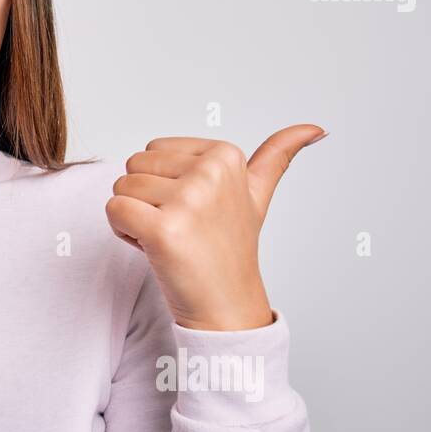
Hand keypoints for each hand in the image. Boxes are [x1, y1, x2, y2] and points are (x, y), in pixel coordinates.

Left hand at [104, 125, 326, 330]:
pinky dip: (123, 233)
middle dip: (146, 199)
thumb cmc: (231, 247)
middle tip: (181, 227)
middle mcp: (209, 173)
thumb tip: (315, 127)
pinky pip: (114, 211)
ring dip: (134, 218)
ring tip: (170, 238)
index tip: (194, 210)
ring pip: (121, 189)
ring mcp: (189, 201)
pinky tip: (155, 249)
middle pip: (133, 166)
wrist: (226, 304)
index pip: (152, 150)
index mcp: (225, 155)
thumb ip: (278, 155)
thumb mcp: (258, 194)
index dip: (162, 183)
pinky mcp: (164, 229)